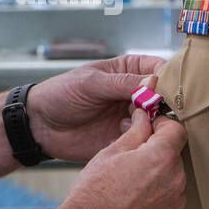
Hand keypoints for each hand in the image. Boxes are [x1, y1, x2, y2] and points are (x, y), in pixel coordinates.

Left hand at [26, 54, 165, 161]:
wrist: (41, 125)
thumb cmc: (62, 94)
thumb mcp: (91, 83)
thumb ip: (122, 83)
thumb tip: (154, 83)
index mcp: (129, 70)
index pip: (160, 68)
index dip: (168, 77)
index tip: (167, 89)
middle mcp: (135, 93)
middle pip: (164, 96)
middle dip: (164, 103)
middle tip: (156, 110)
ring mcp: (133, 116)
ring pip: (158, 119)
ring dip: (154, 122)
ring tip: (137, 122)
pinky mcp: (126, 138)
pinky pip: (144, 139)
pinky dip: (143, 138)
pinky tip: (127, 135)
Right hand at [50, 109, 187, 208]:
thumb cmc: (94, 191)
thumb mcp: (111, 152)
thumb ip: (136, 131)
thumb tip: (144, 116)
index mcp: (161, 157)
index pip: (176, 129)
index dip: (161, 125)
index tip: (147, 129)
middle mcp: (176, 180)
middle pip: (174, 155)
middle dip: (156, 152)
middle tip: (131, 158)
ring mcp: (176, 203)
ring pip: (172, 178)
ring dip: (157, 175)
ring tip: (129, 184)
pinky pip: (169, 200)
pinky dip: (157, 196)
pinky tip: (133, 201)